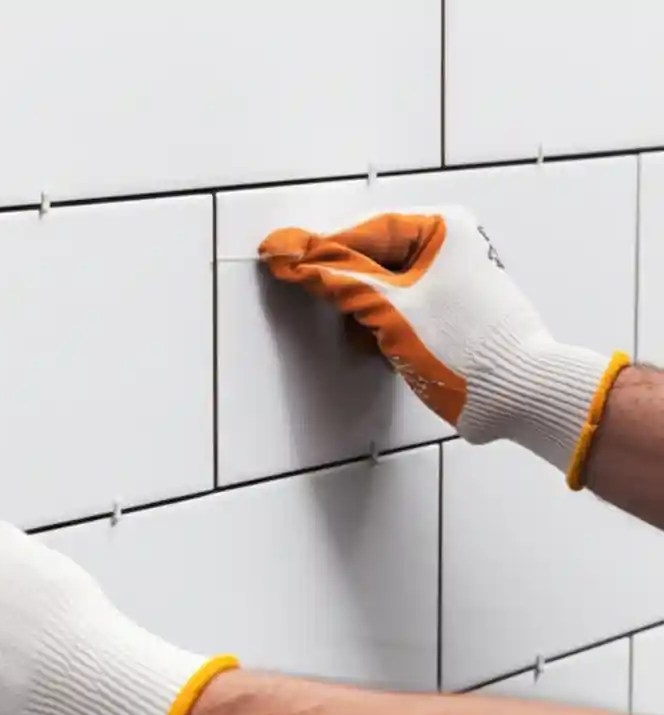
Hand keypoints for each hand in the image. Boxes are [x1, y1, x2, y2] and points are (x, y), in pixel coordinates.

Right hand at [259, 208, 627, 487]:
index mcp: (445, 230)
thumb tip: (289, 257)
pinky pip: (403, 309)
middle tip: (319, 299)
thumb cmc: (470, 346)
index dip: (321, 250)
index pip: (365, 233)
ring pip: (386, 287)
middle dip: (347, 285)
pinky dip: (384, 325)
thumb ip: (334, 278)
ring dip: (364, 310)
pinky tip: (378, 345)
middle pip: (373, 259)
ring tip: (359, 333)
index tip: (283, 260)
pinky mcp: (454, 314)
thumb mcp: (389, 307)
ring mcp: (455, 282)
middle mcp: (453, 248)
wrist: (521, 394)